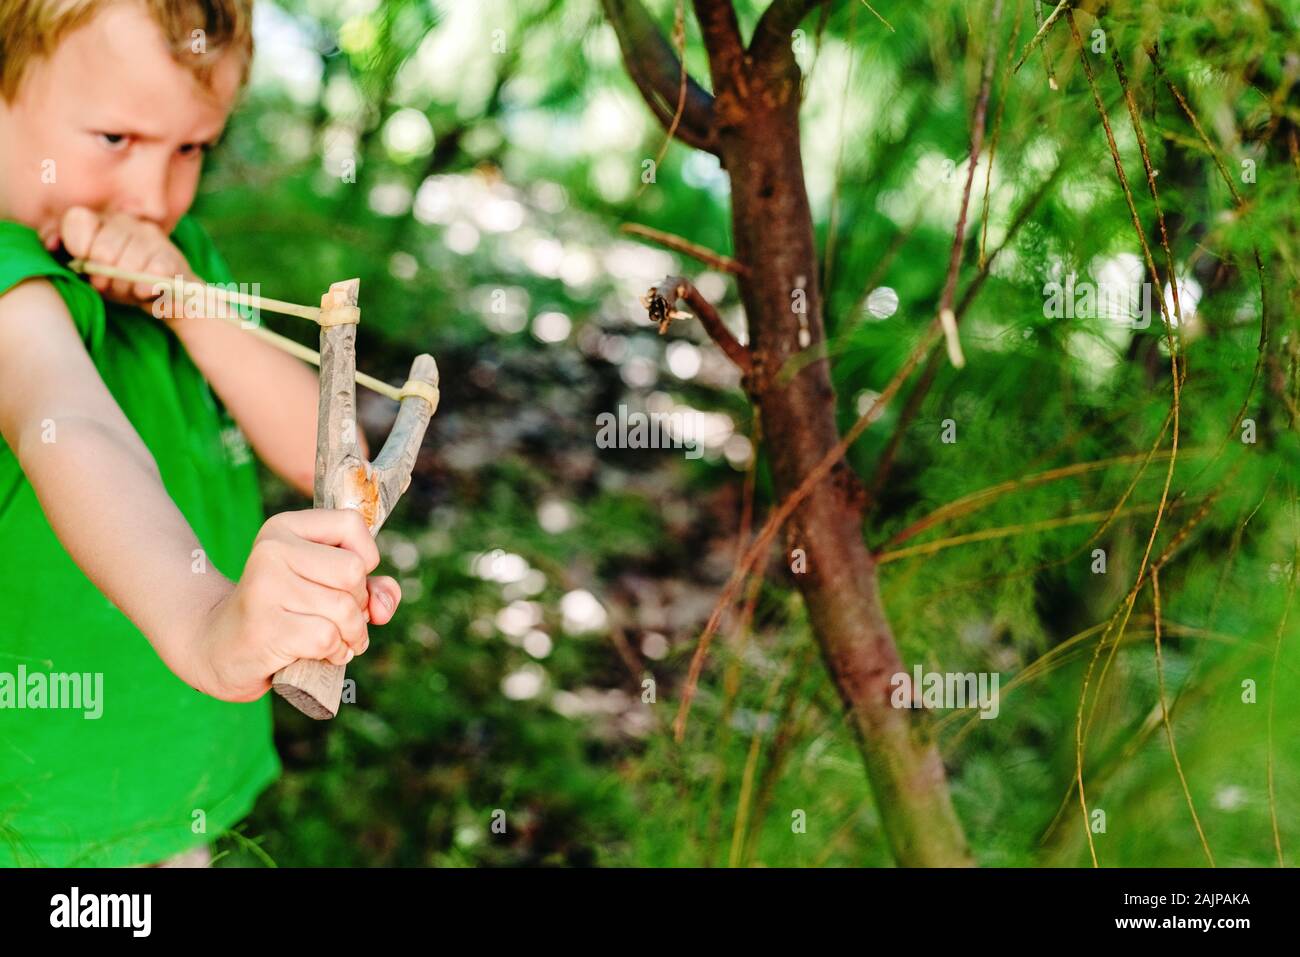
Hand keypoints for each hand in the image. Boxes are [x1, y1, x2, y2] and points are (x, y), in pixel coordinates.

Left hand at [57, 206, 194, 321]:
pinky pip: (150, 275)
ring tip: (129, 290)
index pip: (78, 219)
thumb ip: (69, 254)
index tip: (84, 262)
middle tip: (110, 285)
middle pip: (102, 250)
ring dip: (124, 287)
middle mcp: (127, 221)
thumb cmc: (125, 282)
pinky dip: (144, 290)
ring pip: (126, 267)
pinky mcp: (171, 257)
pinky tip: (146, 292)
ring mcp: (151, 237)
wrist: (172, 296)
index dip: (77, 244)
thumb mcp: (92, 270)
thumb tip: (50, 244)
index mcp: (103, 221)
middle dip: (103, 277)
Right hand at [190, 509, 402, 701]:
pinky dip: (335, 652)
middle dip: (359, 602)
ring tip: (334, 640)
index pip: (352, 523)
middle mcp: (272, 549)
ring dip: (352, 634)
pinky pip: (327, 638)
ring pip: (345, 609)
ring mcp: (265, 586)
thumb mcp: (326, 586)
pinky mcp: (266, 626)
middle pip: (353, 571)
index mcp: (286, 527)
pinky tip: (320, 654)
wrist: (218, 647)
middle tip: (337, 617)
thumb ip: (370, 586)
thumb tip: (384, 606)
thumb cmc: (284, 613)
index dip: (366, 556)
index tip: (347, 579)